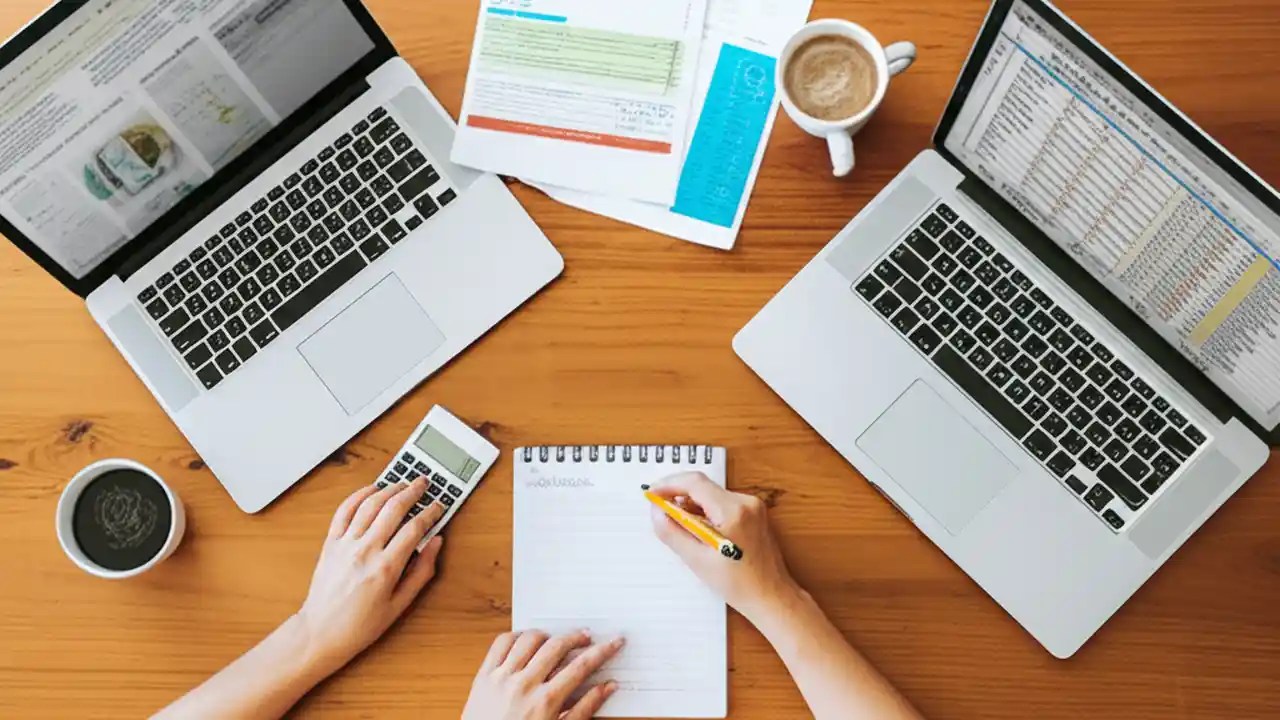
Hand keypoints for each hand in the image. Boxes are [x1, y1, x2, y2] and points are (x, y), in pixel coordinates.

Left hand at [295, 479, 445, 672]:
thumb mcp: (400, 605)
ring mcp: (345, 545)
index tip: (438, 507)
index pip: (414, 528)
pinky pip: (344, 511)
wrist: (320, 632)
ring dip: (389, 489)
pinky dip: (359, 495)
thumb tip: (435, 544)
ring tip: (402, 483)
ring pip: (370, 504)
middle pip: (393, 508)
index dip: (430, 513)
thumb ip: (422, 572)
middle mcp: (365, 551)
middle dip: (412, 491)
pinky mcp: (330, 543)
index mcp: (385, 568)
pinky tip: (372, 490)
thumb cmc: (360, 625)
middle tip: (424, 484)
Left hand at [462, 630, 623, 719]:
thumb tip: (607, 688)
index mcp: (545, 702)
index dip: (602, 651)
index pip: (581, 666)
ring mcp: (502, 678)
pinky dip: (516, 636)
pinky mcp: (484, 675)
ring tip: (556, 641)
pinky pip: (501, 643)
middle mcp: (523, 685)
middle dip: (577, 637)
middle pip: (557, 646)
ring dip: (547, 635)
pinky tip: (525, 642)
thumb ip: (584, 708)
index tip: (613, 642)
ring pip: (529, 639)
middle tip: (586, 637)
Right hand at [649, 472, 799, 622]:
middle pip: (703, 487)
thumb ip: (672, 532)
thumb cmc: (740, 585)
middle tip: (663, 515)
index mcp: (733, 511)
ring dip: (693, 507)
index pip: (694, 483)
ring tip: (685, 533)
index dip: (668, 486)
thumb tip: (657, 512)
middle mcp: (746, 502)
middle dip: (679, 498)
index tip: (653, 495)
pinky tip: (702, 534)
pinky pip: (723, 503)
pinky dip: (707, 513)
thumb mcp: (697, 560)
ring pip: (711, 495)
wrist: (771, 596)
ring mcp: (753, 506)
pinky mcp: (755, 512)